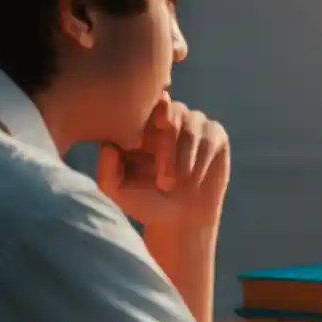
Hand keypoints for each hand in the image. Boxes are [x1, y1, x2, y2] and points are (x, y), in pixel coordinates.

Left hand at [97, 95, 230, 228]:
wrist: (180, 218)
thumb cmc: (144, 201)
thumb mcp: (118, 190)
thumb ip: (107, 170)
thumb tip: (110, 146)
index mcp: (138, 121)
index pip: (141, 103)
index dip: (144, 118)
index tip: (140, 146)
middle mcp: (165, 115)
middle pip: (168, 112)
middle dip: (166, 146)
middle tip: (164, 183)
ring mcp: (192, 121)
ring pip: (191, 125)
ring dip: (184, 158)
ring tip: (176, 185)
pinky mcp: (214, 133)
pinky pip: (210, 137)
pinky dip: (202, 160)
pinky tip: (194, 178)